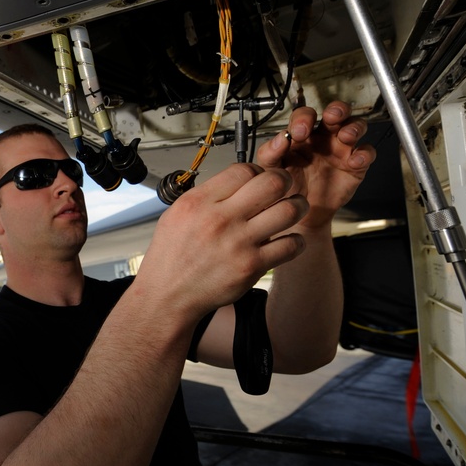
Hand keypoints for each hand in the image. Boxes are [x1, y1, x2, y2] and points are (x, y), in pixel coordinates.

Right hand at [138, 163, 308, 319]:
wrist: (168, 295)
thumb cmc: (171, 258)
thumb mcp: (176, 215)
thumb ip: (206, 196)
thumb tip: (236, 181)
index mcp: (199, 203)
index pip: (243, 170)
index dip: (258, 170)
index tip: (259, 178)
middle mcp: (220, 220)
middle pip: (272, 183)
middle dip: (284, 180)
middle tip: (284, 187)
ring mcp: (238, 244)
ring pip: (288, 211)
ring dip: (297, 207)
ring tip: (293, 209)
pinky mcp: (251, 267)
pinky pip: (290, 245)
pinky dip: (295, 241)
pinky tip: (287, 240)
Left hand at [255, 101, 375, 228]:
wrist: (301, 214)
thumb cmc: (287, 187)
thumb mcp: (272, 169)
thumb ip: (270, 152)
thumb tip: (280, 138)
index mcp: (303, 134)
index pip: (305, 115)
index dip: (304, 118)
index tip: (298, 132)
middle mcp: (324, 137)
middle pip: (336, 112)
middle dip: (337, 110)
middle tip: (332, 117)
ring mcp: (341, 149)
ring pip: (355, 126)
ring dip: (354, 127)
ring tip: (346, 136)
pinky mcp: (355, 165)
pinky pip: (366, 153)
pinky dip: (364, 154)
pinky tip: (355, 161)